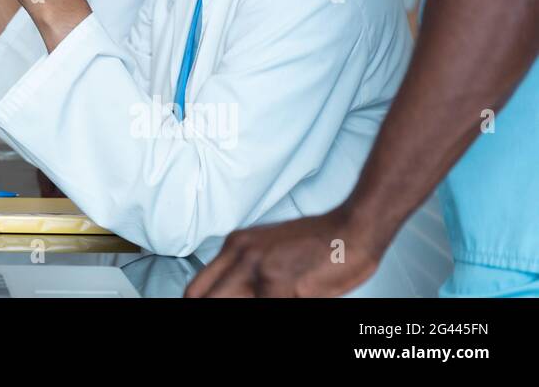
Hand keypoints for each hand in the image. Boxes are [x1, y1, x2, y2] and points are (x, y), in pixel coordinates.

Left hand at [184, 206, 388, 296]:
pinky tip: (296, 298)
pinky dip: (282, 308)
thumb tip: (231, 295)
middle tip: (228, 319)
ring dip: (249, 306)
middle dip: (212, 313)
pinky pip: (267, 308)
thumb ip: (247, 273)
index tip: (201, 310)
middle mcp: (239, 255)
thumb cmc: (319, 244)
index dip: (195, 305)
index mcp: (234, 245)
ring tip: (281, 297)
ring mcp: (258, 270)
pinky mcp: (280, 285)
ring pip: (232, 305)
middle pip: (201, 299)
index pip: (195, 289)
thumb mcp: (269, 250)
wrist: (353, 228)